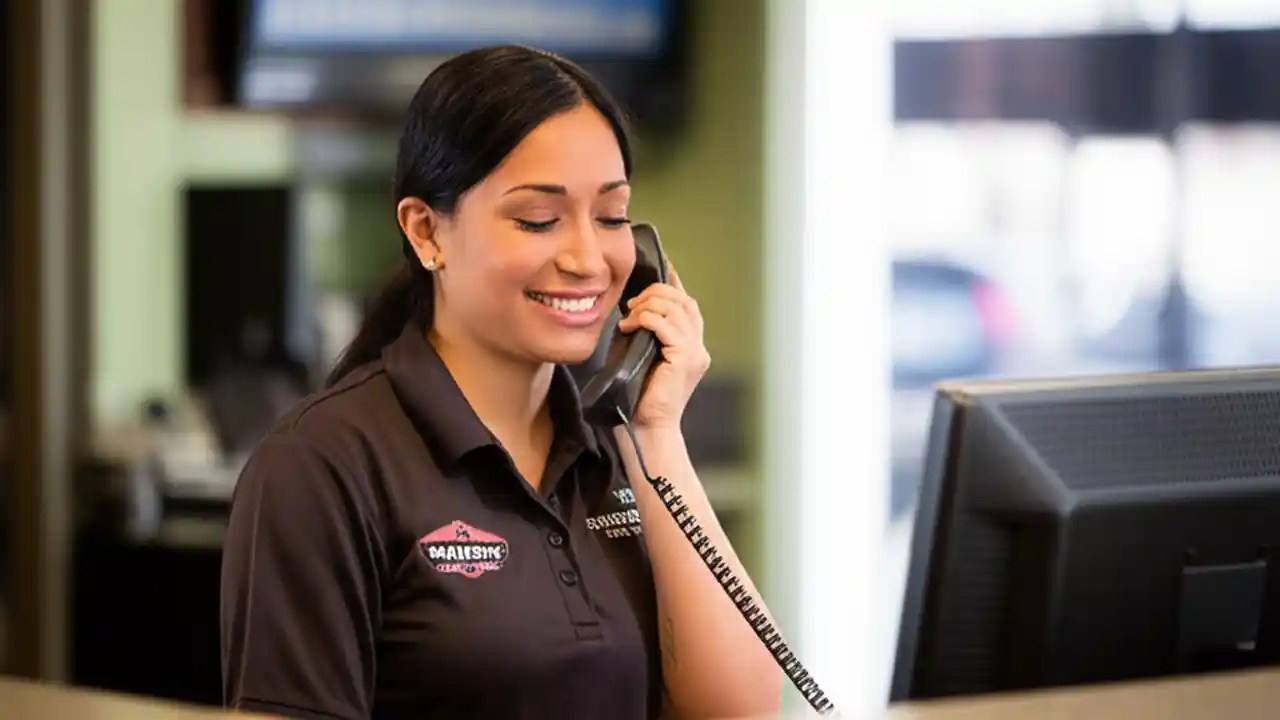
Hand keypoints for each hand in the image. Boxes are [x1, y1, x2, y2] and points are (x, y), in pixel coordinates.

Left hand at [617, 261, 710, 429]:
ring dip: (648, 305)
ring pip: (677, 308)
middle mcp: (698, 347)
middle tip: (633, 303)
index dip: (674, 283)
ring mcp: (694, 353)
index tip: (659, 268)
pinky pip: (667, 325)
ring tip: (629, 317)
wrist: (645, 426)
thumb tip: (633, 308)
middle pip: (684, 301)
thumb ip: (648, 334)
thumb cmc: (639, 396)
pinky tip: (630, 326)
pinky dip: (647, 319)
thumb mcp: (644, 357)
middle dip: (657, 293)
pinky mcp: (684, 359)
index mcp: (691, 346)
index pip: (687, 304)